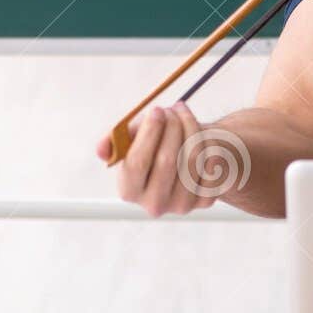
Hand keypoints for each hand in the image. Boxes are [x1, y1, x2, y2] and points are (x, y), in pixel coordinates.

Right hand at [98, 103, 247, 216]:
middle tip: (171, 108)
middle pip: (166, 161)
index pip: (136, 164)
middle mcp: (154, 204)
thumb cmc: (154, 144)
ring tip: (182, 112)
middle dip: (171, 127)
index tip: (157, 110)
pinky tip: (198, 130)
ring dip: (189, 127)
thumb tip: (102, 150)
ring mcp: (182, 205)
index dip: (148, 134)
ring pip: (192, 158)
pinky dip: (207, 140)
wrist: (186, 156)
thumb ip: (115, 141)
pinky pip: (210, 163)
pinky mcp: (205, 200)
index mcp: (129, 190)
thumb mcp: (132, 139)